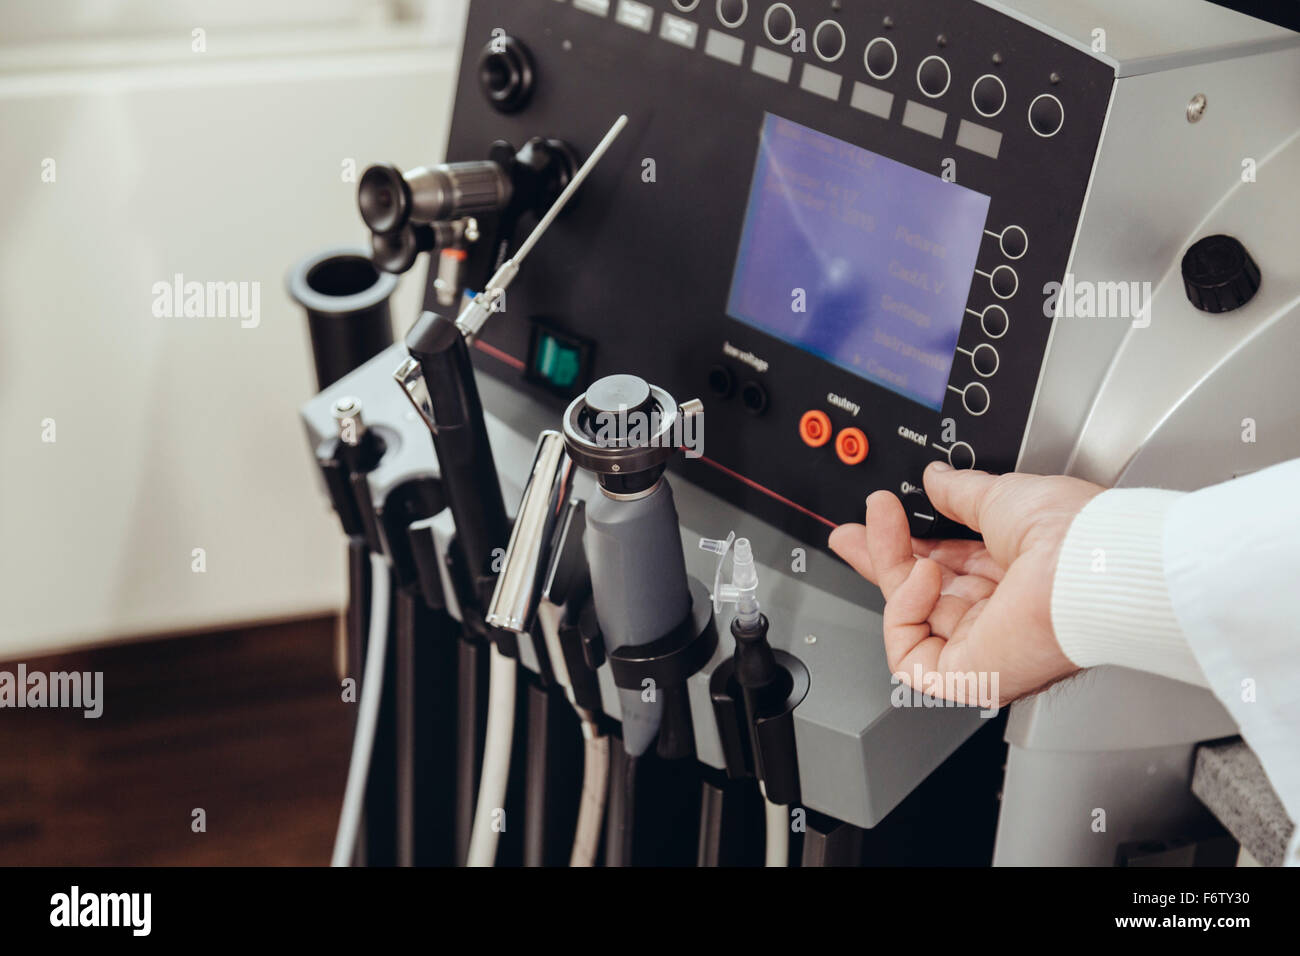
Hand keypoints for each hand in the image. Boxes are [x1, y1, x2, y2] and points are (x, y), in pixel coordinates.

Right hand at [828, 462, 1104, 704]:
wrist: (1089, 563)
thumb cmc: (1070, 533)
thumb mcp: (1002, 497)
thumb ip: (962, 492)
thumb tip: (936, 479)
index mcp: (1015, 577)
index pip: (947, 566)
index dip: (909, 544)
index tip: (884, 516)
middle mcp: (1001, 616)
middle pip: (921, 594)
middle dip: (881, 560)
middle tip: (856, 531)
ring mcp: (985, 648)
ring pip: (910, 619)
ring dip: (889, 568)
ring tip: (888, 526)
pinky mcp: (969, 676)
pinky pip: (910, 656)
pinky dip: (903, 611)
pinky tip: (921, 575)